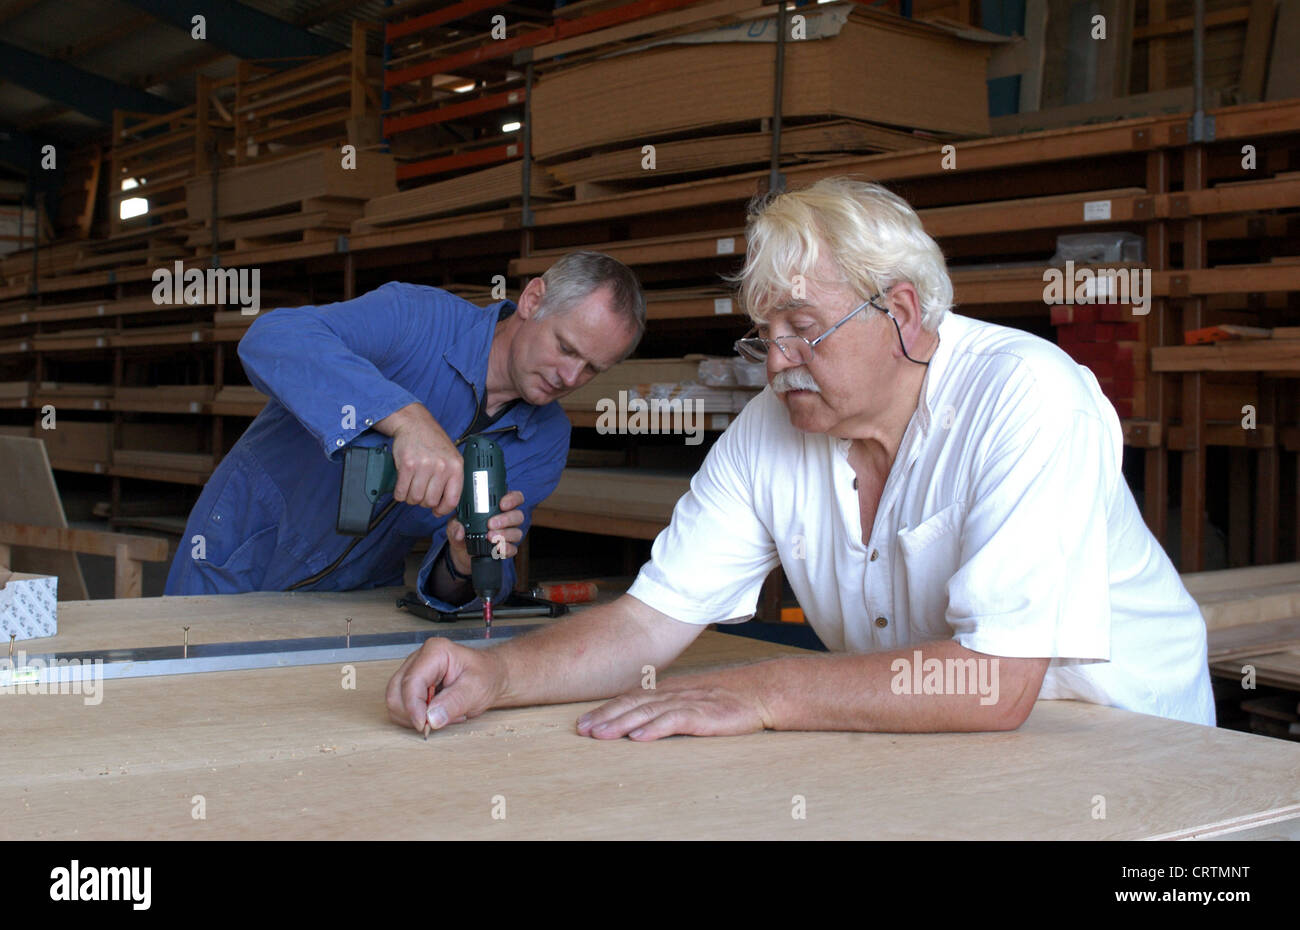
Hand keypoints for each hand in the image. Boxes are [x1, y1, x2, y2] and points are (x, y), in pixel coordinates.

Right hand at [377, 404, 462, 515]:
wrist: (415, 423)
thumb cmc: (433, 442)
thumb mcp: (451, 458)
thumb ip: (451, 479)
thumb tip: (444, 506)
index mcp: (456, 467)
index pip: (452, 500)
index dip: (443, 510)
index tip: (437, 511)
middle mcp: (442, 467)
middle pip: (430, 501)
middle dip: (423, 501)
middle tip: (421, 492)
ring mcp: (424, 465)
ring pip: (415, 498)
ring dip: (410, 497)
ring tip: (411, 487)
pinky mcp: (407, 465)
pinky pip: (401, 491)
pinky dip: (399, 493)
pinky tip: (402, 485)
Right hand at [385, 637, 507, 732]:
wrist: (491, 674)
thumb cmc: (486, 675)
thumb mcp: (476, 689)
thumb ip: (454, 703)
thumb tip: (431, 718)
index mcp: (435, 652)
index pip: (411, 682)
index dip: (414, 707)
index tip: (424, 725)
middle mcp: (419, 659)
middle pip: (396, 692)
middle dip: (413, 713)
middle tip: (437, 721)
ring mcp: (413, 672)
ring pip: (395, 702)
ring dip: (415, 716)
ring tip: (443, 714)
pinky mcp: (412, 686)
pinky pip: (402, 707)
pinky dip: (417, 717)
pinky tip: (437, 713)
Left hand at [445, 490, 525, 573]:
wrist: (462, 552)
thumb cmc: (462, 532)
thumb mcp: (454, 525)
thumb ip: (455, 525)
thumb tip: (460, 530)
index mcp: (498, 507)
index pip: (514, 498)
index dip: (512, 499)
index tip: (502, 504)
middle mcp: (507, 520)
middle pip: (518, 515)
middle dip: (506, 519)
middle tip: (491, 523)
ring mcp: (509, 535)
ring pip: (517, 532)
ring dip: (505, 534)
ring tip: (491, 536)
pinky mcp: (507, 549)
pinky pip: (513, 549)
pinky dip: (506, 549)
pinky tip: (497, 548)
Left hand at [575, 668, 776, 740]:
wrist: (759, 691)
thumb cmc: (726, 698)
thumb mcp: (691, 699)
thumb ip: (667, 706)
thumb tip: (640, 721)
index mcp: (668, 690)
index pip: (630, 699)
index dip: (606, 710)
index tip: (584, 723)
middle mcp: (673, 693)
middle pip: (632, 704)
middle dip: (606, 717)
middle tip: (583, 730)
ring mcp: (688, 702)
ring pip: (648, 712)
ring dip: (622, 724)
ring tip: (602, 735)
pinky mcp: (704, 714)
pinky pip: (675, 720)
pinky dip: (656, 728)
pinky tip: (640, 737)